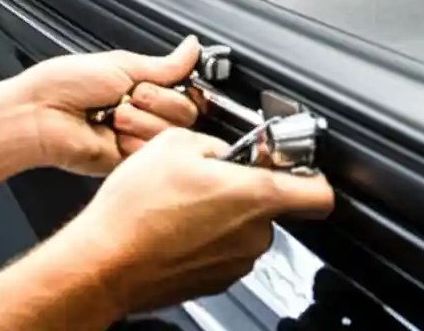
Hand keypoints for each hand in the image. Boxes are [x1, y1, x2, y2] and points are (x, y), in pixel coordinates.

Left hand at [4, 37, 202, 175]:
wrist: (39, 115)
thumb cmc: (66, 84)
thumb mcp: (122, 65)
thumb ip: (166, 65)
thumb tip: (193, 48)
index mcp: (144, 87)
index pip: (186, 91)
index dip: (176, 88)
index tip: (155, 83)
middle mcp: (145, 113)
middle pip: (185, 113)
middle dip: (157, 101)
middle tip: (129, 97)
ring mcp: (137, 139)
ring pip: (171, 133)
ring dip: (142, 121)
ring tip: (113, 116)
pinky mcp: (129, 162)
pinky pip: (152, 152)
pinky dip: (134, 141)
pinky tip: (112, 134)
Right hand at [55, 128, 333, 314]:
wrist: (102, 263)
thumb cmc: (135, 211)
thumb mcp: (176, 144)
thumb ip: (215, 142)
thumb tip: (223, 149)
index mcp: (256, 196)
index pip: (320, 194)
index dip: (314, 177)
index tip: (301, 168)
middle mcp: (254, 234)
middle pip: (274, 207)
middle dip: (249, 190)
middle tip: (214, 179)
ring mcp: (235, 262)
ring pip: (246, 229)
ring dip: (224, 215)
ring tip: (184, 204)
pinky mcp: (215, 281)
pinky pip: (223, 250)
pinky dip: (207, 238)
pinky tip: (176, 227)